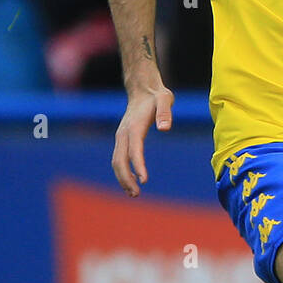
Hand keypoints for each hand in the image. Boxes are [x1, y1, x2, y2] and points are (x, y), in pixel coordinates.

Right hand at [112, 82, 173, 196]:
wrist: (142, 88)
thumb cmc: (156, 95)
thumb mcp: (165, 99)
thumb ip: (165, 112)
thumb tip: (165, 128)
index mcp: (134, 127)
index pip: (134, 150)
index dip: (138, 165)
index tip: (144, 180)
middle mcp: (124, 133)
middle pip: (119, 160)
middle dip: (126, 179)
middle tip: (136, 194)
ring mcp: (121, 137)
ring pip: (116, 161)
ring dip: (122, 178)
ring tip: (134, 193)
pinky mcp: (122, 139)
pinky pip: (119, 158)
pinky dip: (123, 172)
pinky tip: (133, 181)